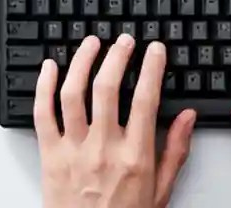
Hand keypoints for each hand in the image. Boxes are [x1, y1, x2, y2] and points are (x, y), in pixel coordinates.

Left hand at [34, 34, 197, 207]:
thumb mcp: (161, 191)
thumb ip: (175, 151)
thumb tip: (187, 118)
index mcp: (134, 157)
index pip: (145, 99)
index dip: (151, 68)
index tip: (155, 50)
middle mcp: (102, 149)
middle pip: (107, 88)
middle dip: (117, 56)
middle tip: (124, 41)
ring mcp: (73, 150)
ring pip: (73, 94)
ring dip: (82, 62)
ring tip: (91, 44)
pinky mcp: (49, 156)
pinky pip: (42, 114)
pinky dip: (44, 86)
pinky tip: (51, 68)